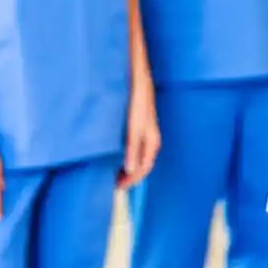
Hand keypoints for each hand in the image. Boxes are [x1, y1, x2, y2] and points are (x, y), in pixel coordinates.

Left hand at [118, 74, 160, 188]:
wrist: (139, 79)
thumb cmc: (138, 102)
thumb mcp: (134, 126)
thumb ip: (132, 148)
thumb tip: (130, 170)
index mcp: (152, 142)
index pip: (144, 168)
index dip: (132, 180)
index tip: (118, 188)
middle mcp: (152, 140)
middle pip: (144, 165)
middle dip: (132, 177)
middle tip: (115, 184)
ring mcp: (148, 133)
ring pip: (141, 157)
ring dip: (130, 168)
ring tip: (116, 174)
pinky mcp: (141, 127)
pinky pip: (138, 149)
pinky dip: (130, 157)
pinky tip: (120, 156)